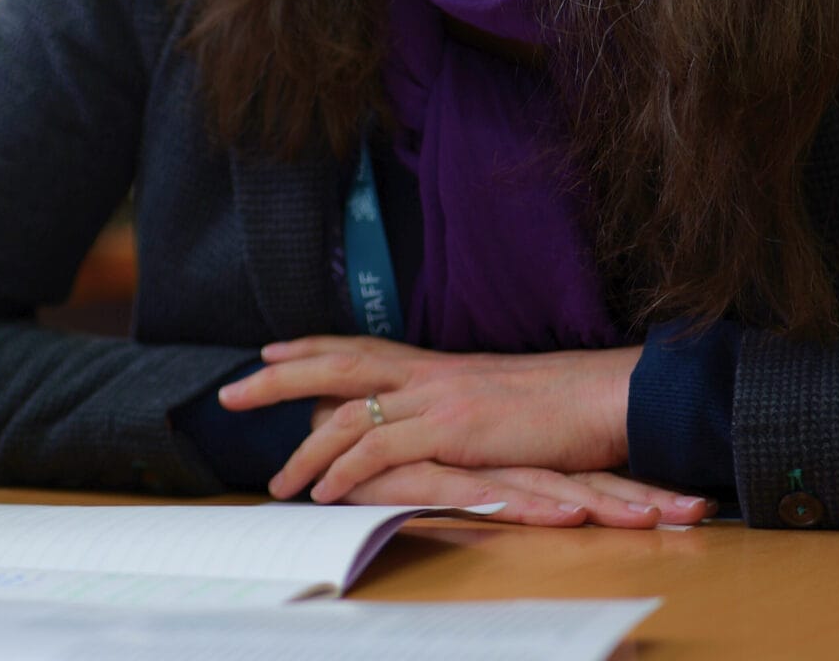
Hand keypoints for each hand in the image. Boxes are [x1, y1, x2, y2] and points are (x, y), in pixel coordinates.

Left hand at [218, 336, 705, 524]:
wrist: (608, 396)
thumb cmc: (565, 403)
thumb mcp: (500, 397)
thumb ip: (457, 405)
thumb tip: (429, 417)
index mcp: (439, 363)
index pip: (360, 347)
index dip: (313, 348)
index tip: (271, 352)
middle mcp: (430, 372)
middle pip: (336, 366)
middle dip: (277, 379)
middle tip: (229, 395)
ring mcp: (439, 398)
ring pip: (349, 414)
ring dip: (306, 451)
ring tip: (276, 482)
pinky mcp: (454, 429)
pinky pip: (383, 449)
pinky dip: (346, 470)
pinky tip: (324, 491)